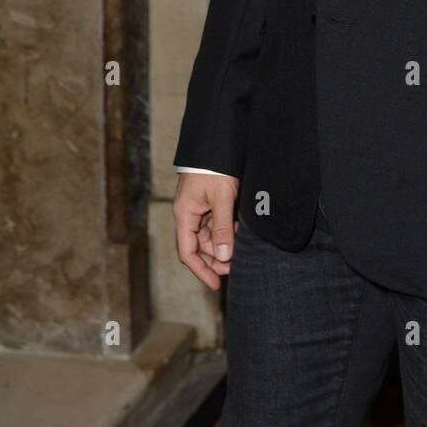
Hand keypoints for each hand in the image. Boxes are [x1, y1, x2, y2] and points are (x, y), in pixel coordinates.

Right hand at [174, 172, 239, 289]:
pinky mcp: (211, 202)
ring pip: (211, 235)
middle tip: (237, 262)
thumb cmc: (214, 167)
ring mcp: (200, 208)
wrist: (218, 142)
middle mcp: (189, 215)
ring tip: (242, 242)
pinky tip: (240, 229)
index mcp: (185, 215)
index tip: (217, 284)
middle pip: (201, 246)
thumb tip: (223, 255)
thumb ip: (222, 227)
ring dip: (225, 242)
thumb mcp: (221, 198)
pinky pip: (218, 223)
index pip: (188, 253)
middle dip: (218, 256)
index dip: (201, 270)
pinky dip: (228, 229)